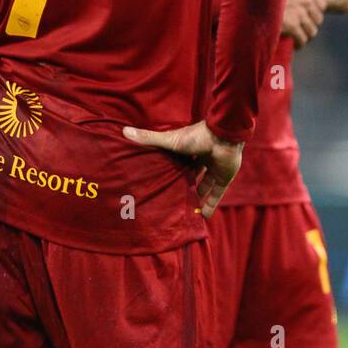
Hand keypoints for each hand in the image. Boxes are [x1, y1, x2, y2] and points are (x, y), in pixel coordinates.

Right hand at [121, 121, 243, 217]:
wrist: (223, 137)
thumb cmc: (196, 137)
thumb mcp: (169, 140)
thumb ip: (148, 138)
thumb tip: (124, 131)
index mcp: (187, 150)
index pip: (177, 163)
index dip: (169, 172)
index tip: (158, 183)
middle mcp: (201, 159)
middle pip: (190, 175)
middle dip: (182, 187)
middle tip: (170, 202)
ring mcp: (213, 168)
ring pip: (203, 186)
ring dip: (196, 197)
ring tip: (184, 213)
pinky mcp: (223, 178)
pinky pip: (216, 193)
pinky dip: (211, 204)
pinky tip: (203, 216)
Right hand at [281, 0, 325, 45]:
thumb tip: (300, 4)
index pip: (321, 5)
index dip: (313, 14)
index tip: (304, 19)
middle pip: (318, 19)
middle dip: (309, 26)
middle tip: (299, 32)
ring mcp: (300, 12)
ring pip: (312, 31)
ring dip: (304, 36)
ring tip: (296, 39)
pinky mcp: (293, 24)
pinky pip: (302, 39)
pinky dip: (298, 44)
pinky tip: (292, 44)